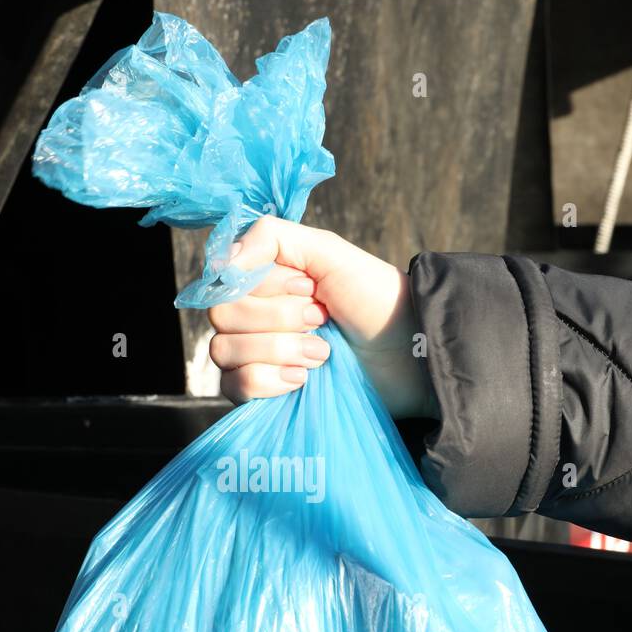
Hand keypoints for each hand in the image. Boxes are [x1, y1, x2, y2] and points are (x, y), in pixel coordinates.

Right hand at [207, 216, 436, 417]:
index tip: (308, 289)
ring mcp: (255, 356)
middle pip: (222, 316)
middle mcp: (253, 315)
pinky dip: (268, 381)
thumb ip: (271, 238)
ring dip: (278, 350)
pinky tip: (302, 380)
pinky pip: (235, 386)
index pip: (226, 280)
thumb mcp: (329, 252)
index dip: (265, 287)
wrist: (408, 356)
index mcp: (265, 279)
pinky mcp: (263, 392)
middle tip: (321, 320)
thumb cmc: (375, 300)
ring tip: (322, 353)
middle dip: (277, 319)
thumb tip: (223, 262)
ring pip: (224, 350)